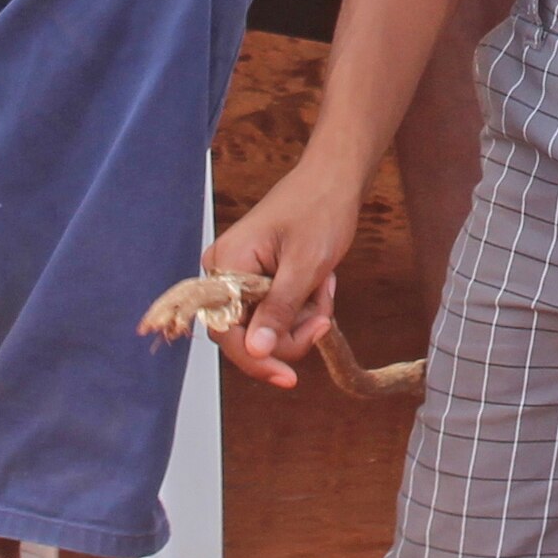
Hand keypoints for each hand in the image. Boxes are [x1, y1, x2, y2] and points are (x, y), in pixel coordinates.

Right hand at [197, 167, 369, 392]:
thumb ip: (279, 309)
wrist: (334, 180)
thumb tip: (256, 350)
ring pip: (266, 327)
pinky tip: (318, 284)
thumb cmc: (319, 209)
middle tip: (323, 313)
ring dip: (302, 317)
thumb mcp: (305, 265)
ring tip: (323, 286)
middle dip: (291, 331)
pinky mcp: (255, 279)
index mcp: (226, 265)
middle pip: (248, 335)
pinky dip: (301, 307)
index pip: (228, 333)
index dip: (257, 360)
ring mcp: (238, 276)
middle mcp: (223, 273)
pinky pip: (274, 312)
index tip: (289, 378)